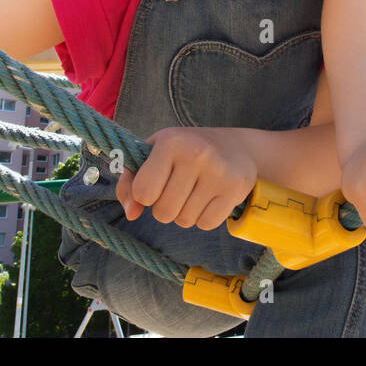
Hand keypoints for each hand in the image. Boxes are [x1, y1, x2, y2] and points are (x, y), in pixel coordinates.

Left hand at [115, 127, 257, 228]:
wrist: (236, 146)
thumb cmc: (184, 152)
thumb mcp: (152, 155)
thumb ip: (129, 183)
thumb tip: (131, 214)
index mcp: (171, 141)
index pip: (142, 193)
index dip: (145, 195)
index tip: (157, 183)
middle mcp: (196, 153)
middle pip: (163, 212)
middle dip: (166, 208)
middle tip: (178, 188)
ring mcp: (218, 171)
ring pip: (185, 221)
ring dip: (185, 213)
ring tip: (195, 191)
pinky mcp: (235, 188)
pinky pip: (206, 224)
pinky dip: (204, 218)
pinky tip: (211, 198)